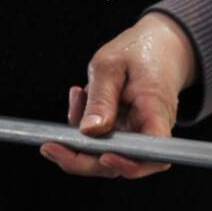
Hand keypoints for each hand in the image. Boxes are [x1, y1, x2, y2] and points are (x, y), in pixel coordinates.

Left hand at [40, 13, 196, 178]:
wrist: (160, 47)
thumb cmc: (139, 52)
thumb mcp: (111, 66)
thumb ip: (100, 99)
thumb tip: (89, 132)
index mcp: (157, 114)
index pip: (152, 154)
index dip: (128, 163)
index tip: (103, 155)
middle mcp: (151, 132)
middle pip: (122, 163)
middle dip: (84, 159)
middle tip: (51, 147)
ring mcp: (138, 135)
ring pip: (107, 155)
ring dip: (80, 137)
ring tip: (78, 97)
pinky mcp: (126, 133)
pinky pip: (102, 141)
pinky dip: (84, 126)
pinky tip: (81, 99)